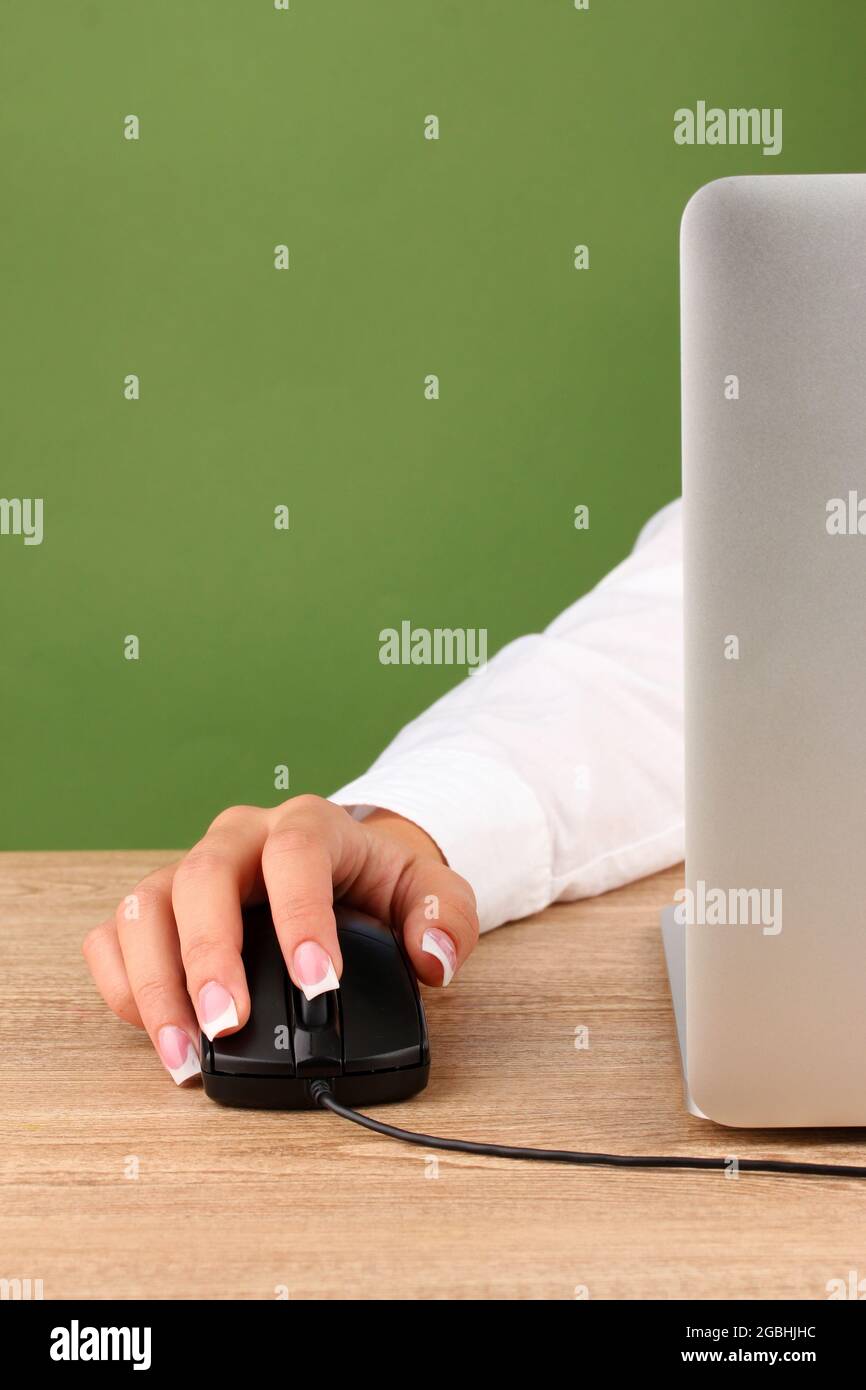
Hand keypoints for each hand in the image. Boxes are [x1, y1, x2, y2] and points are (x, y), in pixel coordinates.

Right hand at [82, 796, 478, 1084]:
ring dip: (156, 983)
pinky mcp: (160, 908)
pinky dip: (123, 982)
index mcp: (308, 826)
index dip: (301, 916)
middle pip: (203, 877)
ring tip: (184, 1053)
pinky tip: (154, 1030)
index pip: (296, 855)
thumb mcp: (430, 888)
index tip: (316, 983)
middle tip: (227, 1026)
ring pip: (147, 907)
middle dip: (210, 956)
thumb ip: (447, 916)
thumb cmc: (377, 879)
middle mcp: (239, 840)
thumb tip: (434, 957)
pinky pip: (116, 933)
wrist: (345, 867)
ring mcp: (191, 870)